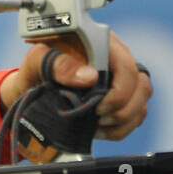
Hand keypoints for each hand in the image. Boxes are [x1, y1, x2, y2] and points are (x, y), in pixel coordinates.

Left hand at [0, 30, 150, 139]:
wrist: (30, 86)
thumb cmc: (36, 68)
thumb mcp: (37, 62)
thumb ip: (57, 64)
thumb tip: (89, 77)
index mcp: (100, 43)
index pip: (126, 66)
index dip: (119, 90)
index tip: (97, 106)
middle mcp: (116, 59)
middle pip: (140, 85)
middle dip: (122, 109)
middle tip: (97, 118)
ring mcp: (121, 78)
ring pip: (142, 101)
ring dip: (123, 120)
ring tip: (97, 125)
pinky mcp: (121, 97)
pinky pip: (137, 115)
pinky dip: (121, 128)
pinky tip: (100, 130)